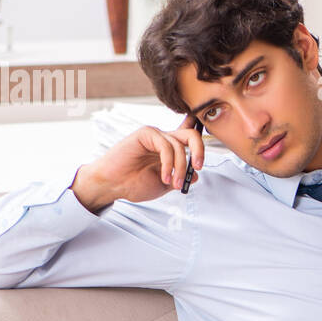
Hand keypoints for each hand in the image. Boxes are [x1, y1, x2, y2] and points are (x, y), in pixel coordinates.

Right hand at [72, 113, 205, 212]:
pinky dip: (169, 163)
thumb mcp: (165, 184)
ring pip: (178, 145)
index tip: (209, 143)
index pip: (188, 137)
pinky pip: (166, 145)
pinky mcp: (144, 134)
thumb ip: (181, 178)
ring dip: (180, 167)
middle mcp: (164, 139)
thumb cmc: (135, 184)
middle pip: (191, 135)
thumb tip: (196, 175)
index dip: (201, 136)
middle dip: (200, 150)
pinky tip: (165, 176)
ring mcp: (154, 135)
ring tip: (174, 183)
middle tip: (199, 167)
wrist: (112, 186)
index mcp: (169, 150)